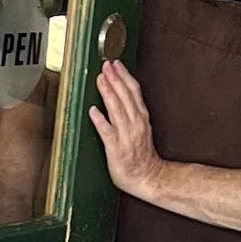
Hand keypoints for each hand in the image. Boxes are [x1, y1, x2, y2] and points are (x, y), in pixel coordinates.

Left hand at [88, 59, 164, 202]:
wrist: (147, 177)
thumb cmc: (141, 155)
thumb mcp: (141, 128)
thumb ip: (132, 113)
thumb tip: (121, 96)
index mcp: (141, 117)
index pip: (133, 91)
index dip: (124, 76)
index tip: (116, 64)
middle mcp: (135, 123)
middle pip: (125, 96)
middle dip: (115, 78)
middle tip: (106, 65)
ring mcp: (126, 135)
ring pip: (116, 109)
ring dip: (108, 92)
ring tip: (100, 78)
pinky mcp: (116, 148)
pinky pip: (107, 131)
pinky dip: (100, 120)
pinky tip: (92, 110)